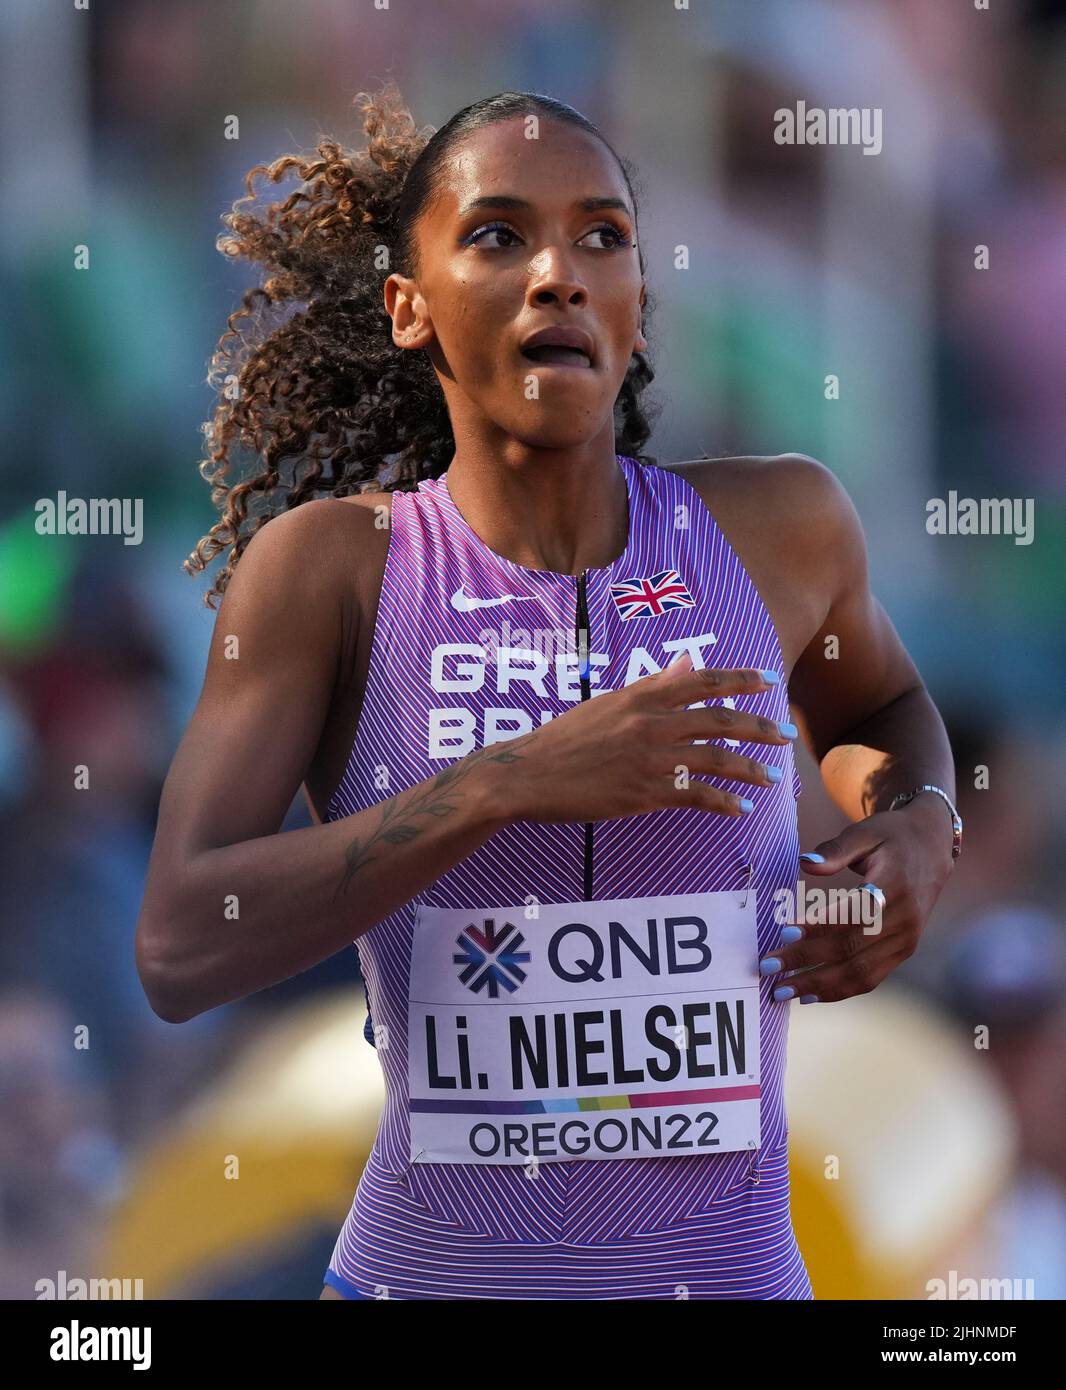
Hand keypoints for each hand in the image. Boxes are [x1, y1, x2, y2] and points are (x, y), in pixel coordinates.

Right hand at [491, 650, 798, 823]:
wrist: (529, 774)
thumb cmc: (565, 739)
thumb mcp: (609, 703)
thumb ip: (652, 685)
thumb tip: (687, 663)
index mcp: (641, 696)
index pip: (702, 681)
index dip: (740, 680)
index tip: (769, 680)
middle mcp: (651, 722)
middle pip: (720, 720)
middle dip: (759, 727)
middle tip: (786, 735)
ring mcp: (650, 759)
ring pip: (716, 760)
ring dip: (750, 768)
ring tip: (772, 777)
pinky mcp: (644, 793)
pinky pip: (696, 796)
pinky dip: (723, 803)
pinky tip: (740, 809)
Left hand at [762, 793, 955, 1003]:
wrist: (932, 847)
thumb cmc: (891, 836)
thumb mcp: (866, 831)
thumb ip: (836, 850)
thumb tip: (805, 863)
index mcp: (895, 887)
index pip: (852, 915)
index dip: (817, 928)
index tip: (782, 935)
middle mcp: (905, 920)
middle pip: (851, 949)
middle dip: (806, 961)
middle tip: (766, 967)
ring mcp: (907, 941)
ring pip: (860, 973)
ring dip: (818, 985)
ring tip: (781, 992)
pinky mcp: (904, 952)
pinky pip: (871, 978)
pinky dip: (839, 991)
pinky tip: (809, 995)